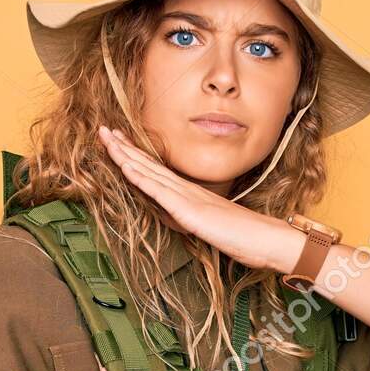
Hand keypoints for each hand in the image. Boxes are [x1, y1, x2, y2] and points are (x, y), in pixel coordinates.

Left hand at [96, 125, 303, 272]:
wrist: (266, 240)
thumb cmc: (243, 236)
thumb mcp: (210, 227)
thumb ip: (192, 219)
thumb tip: (177, 217)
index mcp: (189, 193)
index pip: (156, 171)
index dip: (135, 155)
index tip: (118, 141)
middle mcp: (186, 190)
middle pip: (148, 165)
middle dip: (124, 148)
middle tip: (103, 130)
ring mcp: (187, 198)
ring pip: (150, 173)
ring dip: (126, 156)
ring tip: (107, 140)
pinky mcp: (190, 211)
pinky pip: (160, 192)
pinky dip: (141, 178)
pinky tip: (126, 167)